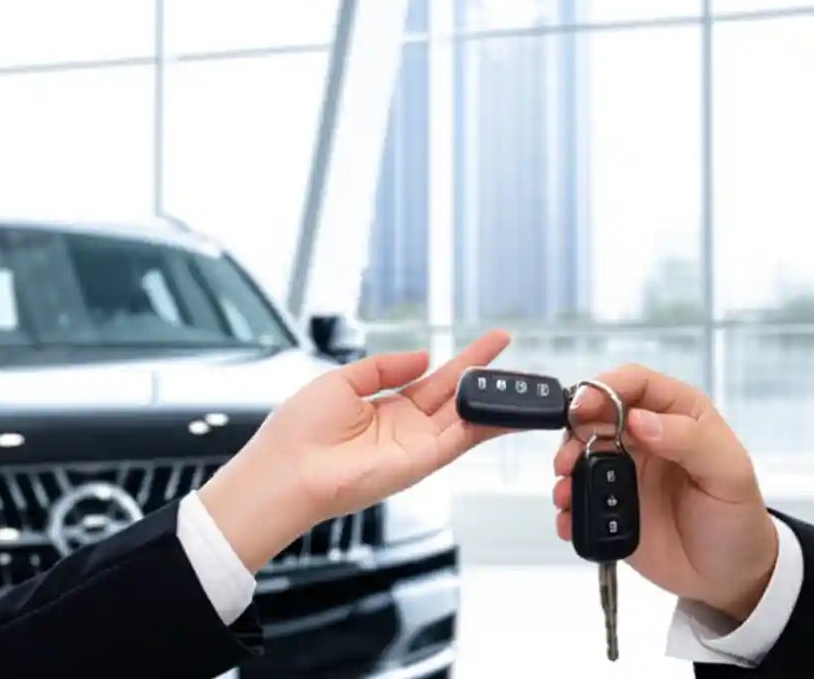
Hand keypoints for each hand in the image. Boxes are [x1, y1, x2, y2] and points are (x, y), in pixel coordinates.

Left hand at [200, 330, 510, 571]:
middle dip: (489, 373)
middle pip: (459, 395)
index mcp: (387, 408)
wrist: (287, 471)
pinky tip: (509, 406)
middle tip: (514, 351)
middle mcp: (407, 428)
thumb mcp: (343, 381)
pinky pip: (463, 439)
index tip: (494, 341)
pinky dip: (489, 423)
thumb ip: (385, 367)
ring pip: (469, 418)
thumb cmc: (299, 430)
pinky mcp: (422, 462)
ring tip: (526, 380)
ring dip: (497, 398)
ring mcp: (417, 446)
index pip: (436, 379)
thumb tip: (423, 356)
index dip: (466, 360)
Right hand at [553, 364, 777, 621]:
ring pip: (581, 451)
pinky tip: (571, 518)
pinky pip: (578, 496)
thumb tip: (640, 419)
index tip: (584, 408)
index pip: (635, 383)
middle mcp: (647, 436)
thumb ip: (690, 440)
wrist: (728, 577)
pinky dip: (568, 504)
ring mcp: (626, 470)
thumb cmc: (737, 518)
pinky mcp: (610, 505)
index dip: (606, 388)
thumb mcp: (729, 474)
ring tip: (566, 491)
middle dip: (576, 429)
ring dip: (567, 465)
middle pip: (597, 413)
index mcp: (679, 414)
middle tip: (569, 457)